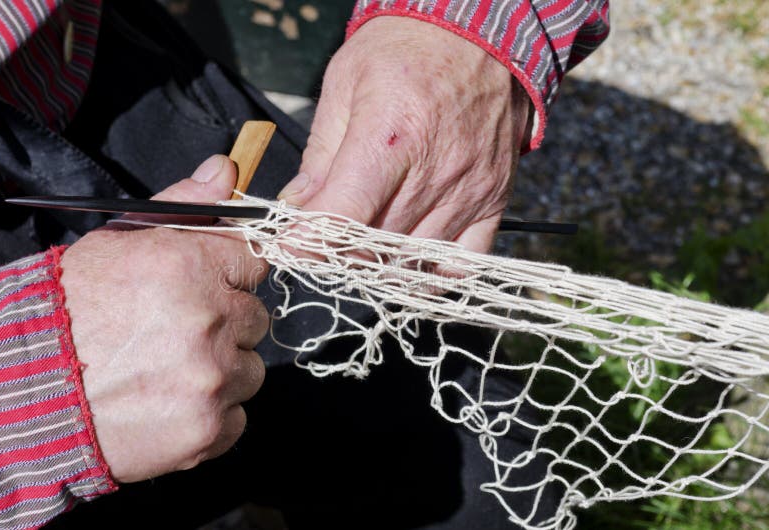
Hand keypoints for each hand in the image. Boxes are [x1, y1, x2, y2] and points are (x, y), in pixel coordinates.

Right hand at [61, 155, 268, 482]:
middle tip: (178, 336)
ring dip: (221, 372)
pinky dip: (211, 415)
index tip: (206, 290)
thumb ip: (184, 205)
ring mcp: (212, 377)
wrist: (25, 390)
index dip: (229, 277)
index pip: (253, 261)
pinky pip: (237, 417)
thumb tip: (226, 169)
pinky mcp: (208, 427)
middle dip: (226, 325)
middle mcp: (210, 319)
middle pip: (256, 319)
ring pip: (250, 370)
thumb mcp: (120, 240)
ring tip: (169, 373)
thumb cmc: (72, 309)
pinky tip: (170, 405)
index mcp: (191, 265)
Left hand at [279, 17, 530, 252]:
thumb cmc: (407, 50)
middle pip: (374, 242)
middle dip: (338, 249)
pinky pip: (463, 262)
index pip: (344, 211)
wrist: (482, 34)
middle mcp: (434, 170)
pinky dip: (432, 272)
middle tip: (322, 239)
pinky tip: (409, 261)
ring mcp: (468, 190)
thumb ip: (321, 153)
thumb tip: (297, 204)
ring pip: (412, 258)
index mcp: (391, 135)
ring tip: (361, 244)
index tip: (289, 248)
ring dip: (379, 261)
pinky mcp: (493, 199)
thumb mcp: (345, 83)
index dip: (308, 240)